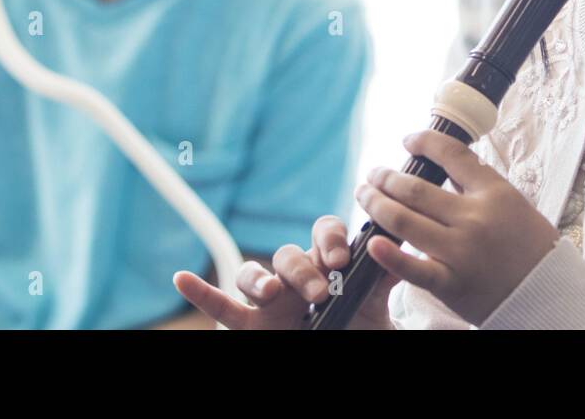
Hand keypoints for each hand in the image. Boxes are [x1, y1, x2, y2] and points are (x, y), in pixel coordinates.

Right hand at [172, 216, 398, 329]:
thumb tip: (403, 243)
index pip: (324, 231)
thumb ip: (385, 277)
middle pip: (289, 252)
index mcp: (328, 265)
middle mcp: (296, 276)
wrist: (342, 353)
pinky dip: (201, 291)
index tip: (341, 257)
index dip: (328, 238)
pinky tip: (181, 278)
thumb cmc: (356, 331)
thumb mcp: (374, 306)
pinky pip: (220, 306)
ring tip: (273, 293)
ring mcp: (269, 299)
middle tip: (322, 291)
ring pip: (254, 271)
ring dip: (262, 278)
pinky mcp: (248, 324)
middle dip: (302, 269)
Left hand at [357, 129, 559, 325]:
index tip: (408, 140)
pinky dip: (389, 255)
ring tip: (365, 195)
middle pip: (417, 189)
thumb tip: (442, 163)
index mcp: (493, 192)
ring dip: (377, 204)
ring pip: (405, 221)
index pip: (452, 154)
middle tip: (373, 174)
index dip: (424, 142)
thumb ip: (478, 185)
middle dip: (386, 178)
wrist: (549, 292)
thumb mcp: (512, 203)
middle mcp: (475, 218)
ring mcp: (461, 251)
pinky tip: (373, 242)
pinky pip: (413, 268)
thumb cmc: (531, 246)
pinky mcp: (451, 284)